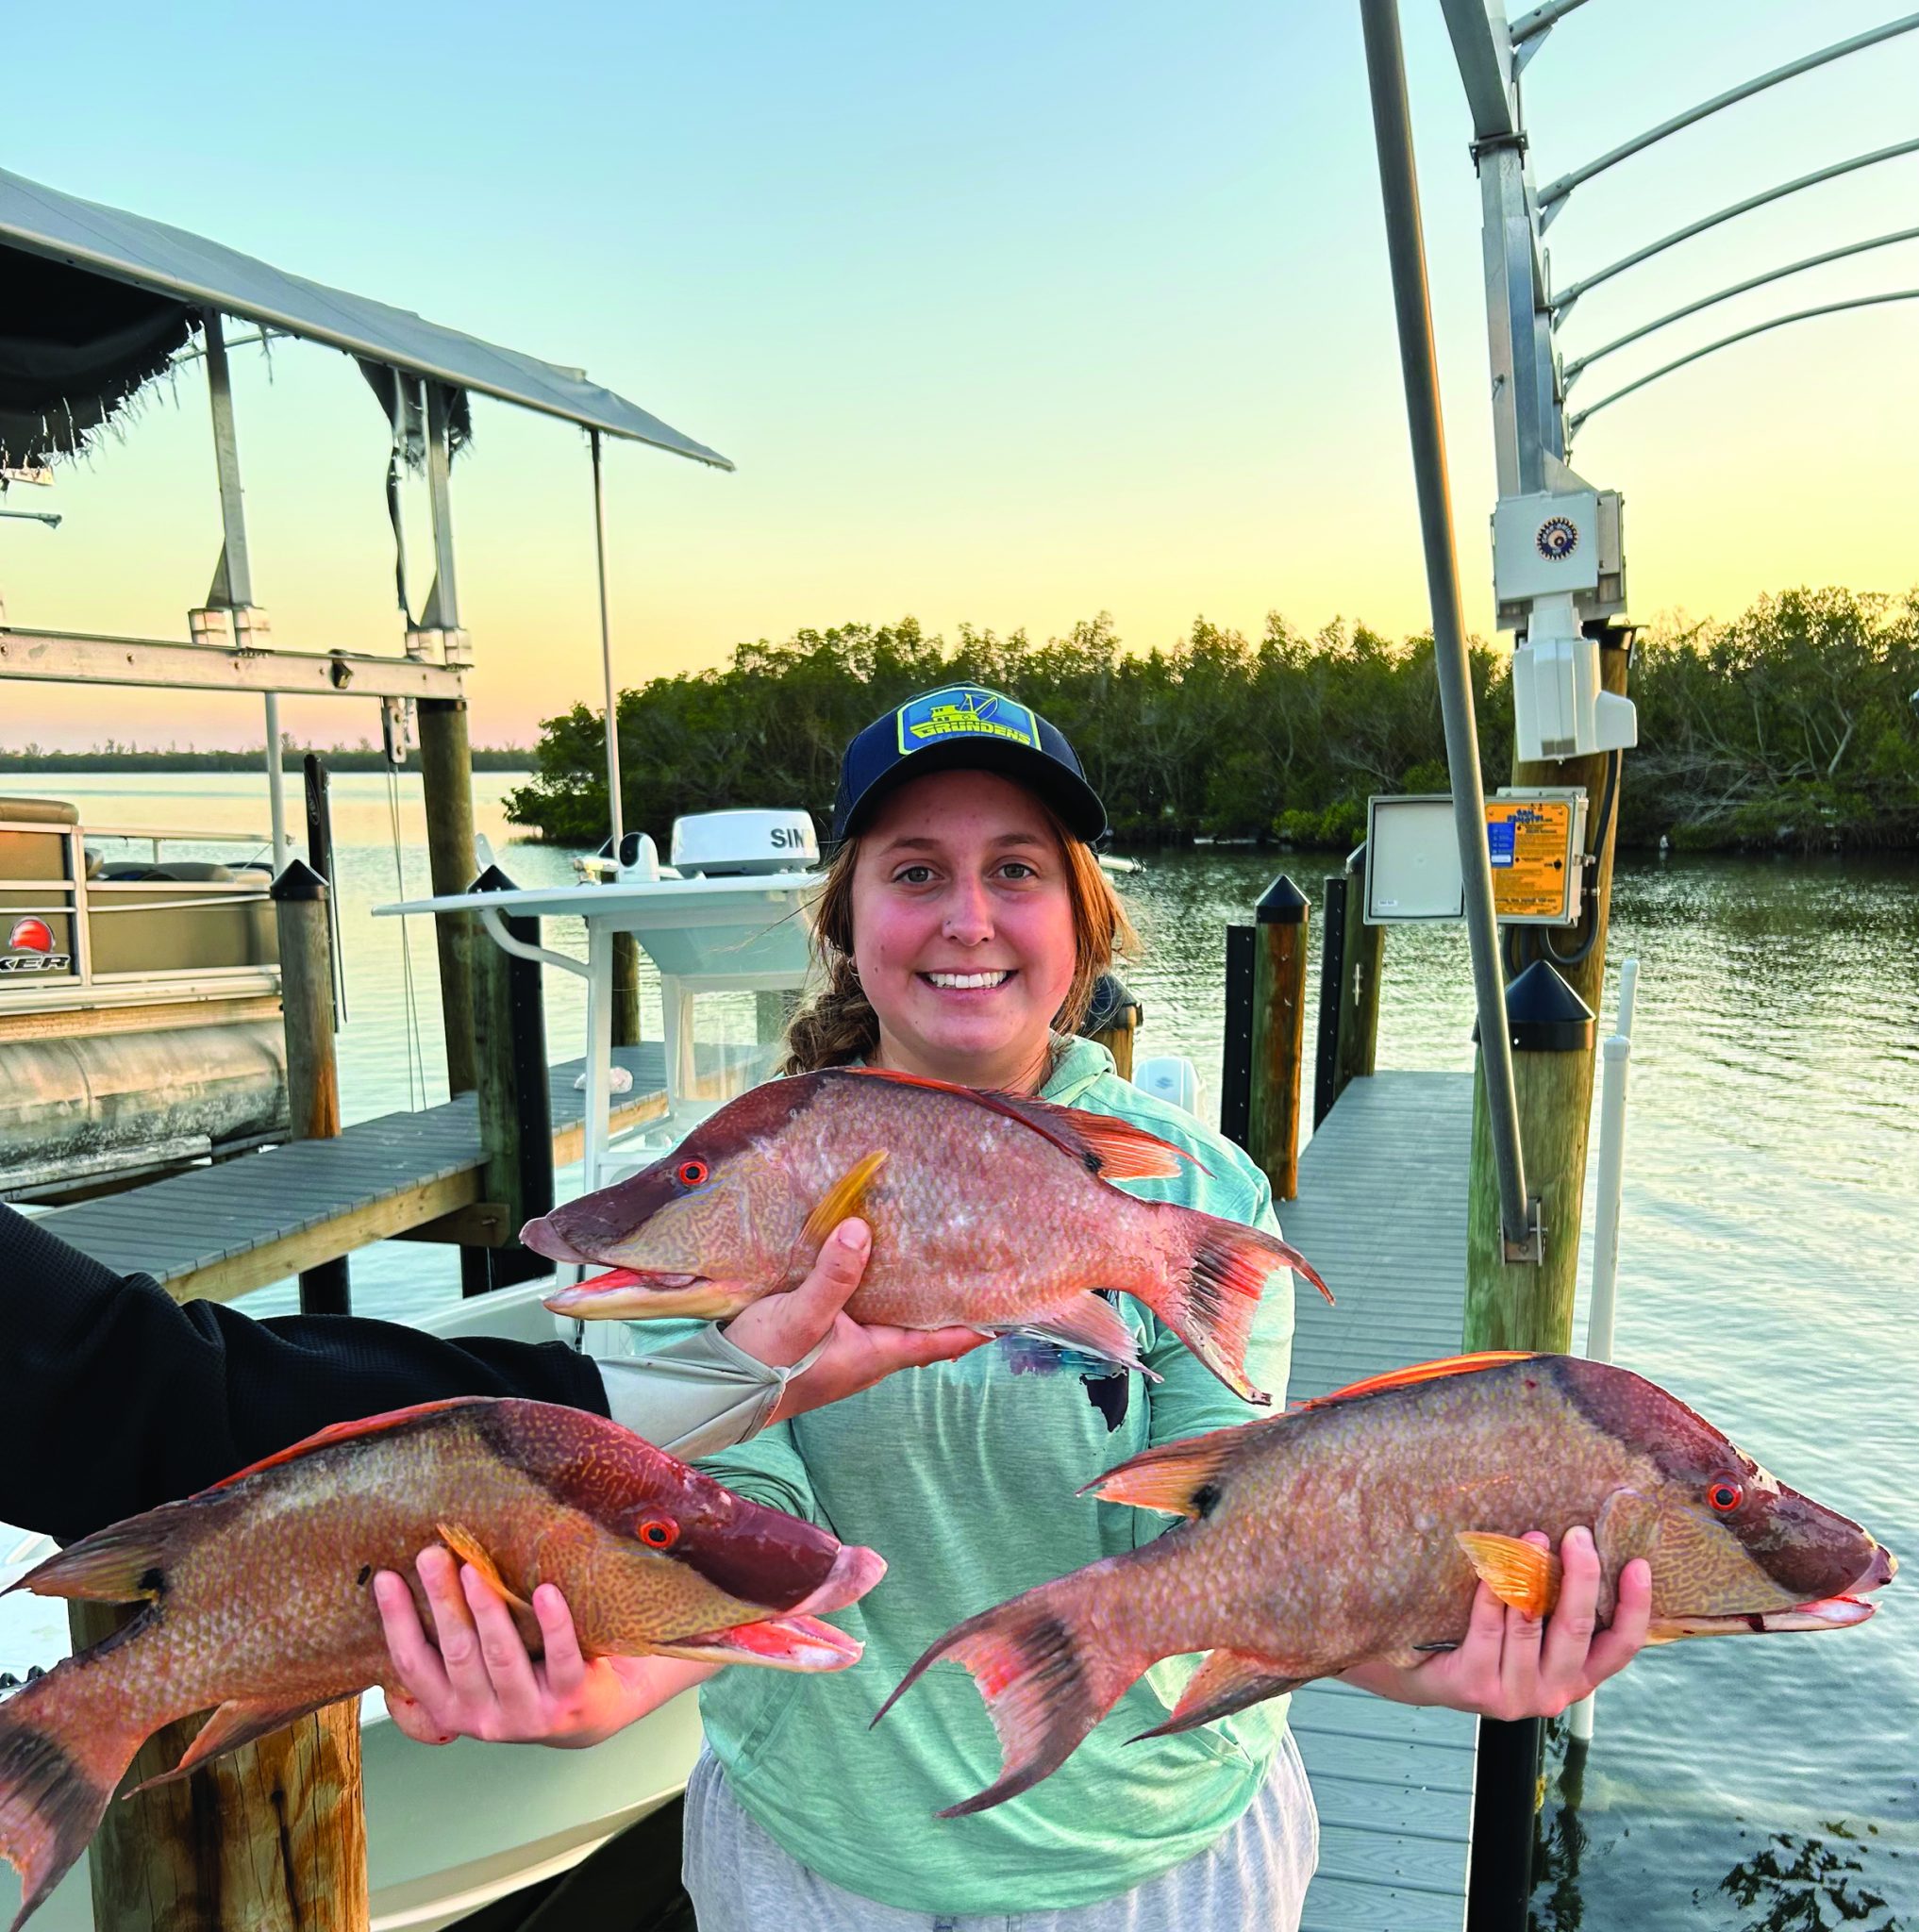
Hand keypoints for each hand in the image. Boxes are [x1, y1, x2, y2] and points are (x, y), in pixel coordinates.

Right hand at [373, 1545, 690, 1748]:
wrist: (594, 1714)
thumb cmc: (530, 1677)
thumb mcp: (481, 1675)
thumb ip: (454, 1645)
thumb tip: (421, 1578)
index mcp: (452, 1709)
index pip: (413, 1665)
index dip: (397, 1622)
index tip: (386, 1577)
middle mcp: (483, 1719)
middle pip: (457, 1654)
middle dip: (442, 1601)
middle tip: (432, 1556)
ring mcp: (527, 1713)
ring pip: (502, 1656)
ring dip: (487, 1610)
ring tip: (477, 1568)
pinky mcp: (570, 1700)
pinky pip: (561, 1658)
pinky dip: (554, 1624)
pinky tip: (547, 1592)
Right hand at [721, 1218, 986, 1421]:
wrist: (716, 1386)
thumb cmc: (765, 1363)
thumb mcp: (801, 1317)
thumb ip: (833, 1277)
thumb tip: (863, 1231)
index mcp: (876, 1355)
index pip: (941, 1342)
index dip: (976, 1325)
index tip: (1011, 1308)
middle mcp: (868, 1353)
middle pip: (922, 1324)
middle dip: (946, 1298)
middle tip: (973, 1261)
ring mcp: (846, 1345)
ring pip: (892, 1313)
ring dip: (910, 1288)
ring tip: (930, 1249)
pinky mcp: (822, 1333)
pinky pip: (861, 1306)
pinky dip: (875, 1283)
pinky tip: (870, 1258)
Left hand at [1342, 1527, 1651, 1719]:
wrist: (1425, 1675)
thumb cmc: (1487, 1640)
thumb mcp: (1535, 1628)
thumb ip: (1559, 1605)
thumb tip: (1581, 1543)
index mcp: (1577, 1678)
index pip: (1621, 1648)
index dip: (1636, 1607)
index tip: (1639, 1564)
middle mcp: (1553, 1694)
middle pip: (1578, 1628)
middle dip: (1582, 1577)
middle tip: (1579, 1535)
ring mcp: (1515, 1696)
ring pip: (1530, 1625)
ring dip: (1530, 1576)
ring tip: (1531, 1538)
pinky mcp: (1476, 1688)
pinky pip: (1488, 1628)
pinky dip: (1490, 1593)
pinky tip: (1489, 1567)